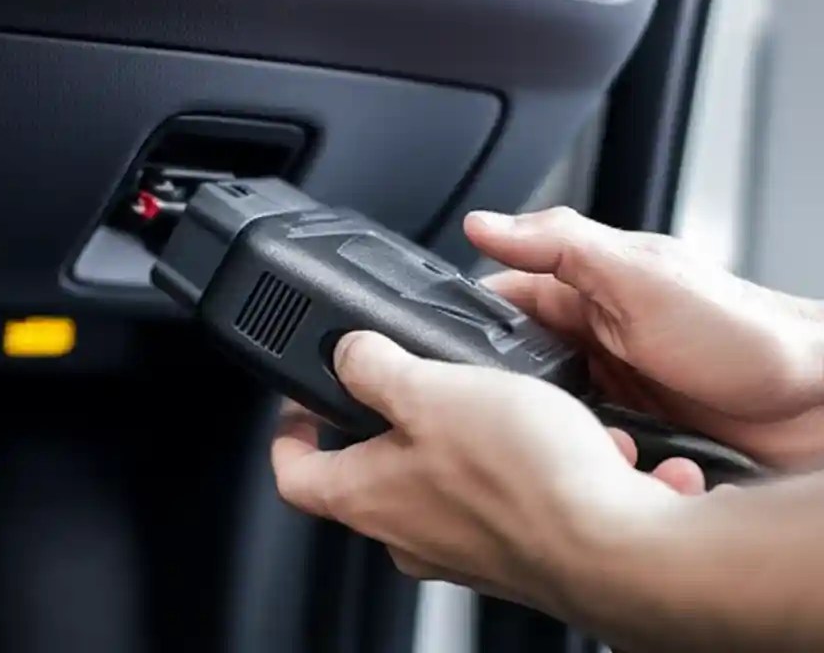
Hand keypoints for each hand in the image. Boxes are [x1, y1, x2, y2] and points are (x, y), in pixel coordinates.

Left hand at [272, 331, 687, 612]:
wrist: (619, 550)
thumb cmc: (524, 479)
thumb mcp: (432, 387)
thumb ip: (376, 367)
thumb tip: (347, 353)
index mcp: (364, 497)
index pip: (293, 475)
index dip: (288, 433)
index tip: (300, 403)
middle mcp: (406, 535)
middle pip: (372, 475)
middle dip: (392, 424)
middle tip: (409, 383)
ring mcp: (462, 550)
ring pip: (446, 483)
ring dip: (476, 436)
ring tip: (511, 402)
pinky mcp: (515, 554)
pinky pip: (510, 498)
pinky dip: (532, 464)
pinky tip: (569, 439)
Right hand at [466, 207, 823, 470]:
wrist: (819, 404)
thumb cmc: (746, 332)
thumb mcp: (643, 276)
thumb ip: (561, 245)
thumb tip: (482, 224)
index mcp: (577, 298)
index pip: (491, 310)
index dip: (463, 337)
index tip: (454, 368)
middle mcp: (585, 348)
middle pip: (510, 380)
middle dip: (512, 408)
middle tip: (528, 424)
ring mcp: (606, 399)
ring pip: (545, 430)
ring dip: (559, 449)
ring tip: (589, 452)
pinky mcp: (629, 444)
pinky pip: (587, 464)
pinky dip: (598, 474)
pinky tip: (619, 474)